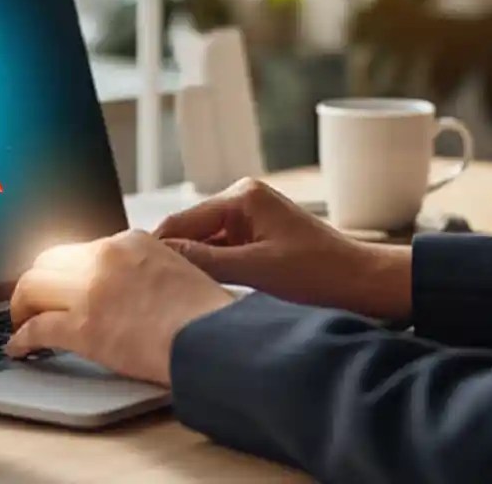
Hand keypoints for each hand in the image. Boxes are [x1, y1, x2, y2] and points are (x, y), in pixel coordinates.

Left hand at [6, 230, 233, 385]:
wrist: (214, 337)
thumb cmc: (209, 316)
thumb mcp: (181, 273)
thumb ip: (150, 272)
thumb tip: (133, 292)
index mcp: (133, 240)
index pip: (82, 248)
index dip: (67, 270)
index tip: (62, 284)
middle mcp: (106, 257)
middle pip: (48, 260)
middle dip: (36, 282)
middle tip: (31, 301)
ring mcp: (91, 290)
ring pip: (32, 288)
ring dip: (20, 306)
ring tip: (20, 323)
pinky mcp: (83, 327)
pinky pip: (36, 328)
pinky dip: (22, 339)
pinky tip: (20, 348)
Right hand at [156, 178, 412, 320]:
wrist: (362, 283)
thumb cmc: (319, 274)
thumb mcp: (256, 271)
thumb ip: (206, 262)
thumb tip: (160, 258)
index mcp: (242, 197)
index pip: (181, 221)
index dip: (155, 249)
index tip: (130, 274)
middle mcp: (242, 198)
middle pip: (188, 230)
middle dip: (170, 258)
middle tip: (143, 289)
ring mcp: (249, 217)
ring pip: (202, 243)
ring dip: (190, 266)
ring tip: (166, 294)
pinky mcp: (255, 235)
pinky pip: (219, 250)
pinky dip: (208, 269)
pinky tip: (196, 291)